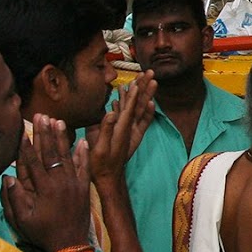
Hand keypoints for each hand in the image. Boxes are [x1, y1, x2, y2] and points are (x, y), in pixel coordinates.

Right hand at [2, 114, 93, 251]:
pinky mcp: (83, 187)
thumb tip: (7, 177)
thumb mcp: (22, 220)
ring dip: (62, 137)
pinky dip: (83, 153)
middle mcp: (59, 182)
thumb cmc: (42, 233)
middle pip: (50, 153)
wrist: (70, 245)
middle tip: (41, 116)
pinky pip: (84, 166)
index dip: (27, 145)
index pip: (32, 161)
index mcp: (43, 188)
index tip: (23, 130)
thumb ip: (13, 198)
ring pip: (66, 155)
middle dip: (44, 133)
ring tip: (58, 120)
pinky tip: (82, 140)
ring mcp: (73, 183)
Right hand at [89, 72, 156, 187]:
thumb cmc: (100, 165)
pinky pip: (128, 115)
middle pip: (138, 104)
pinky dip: (129, 104)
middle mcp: (127, 127)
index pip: (131, 108)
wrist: (107, 178)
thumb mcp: (100, 148)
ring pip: (134, 107)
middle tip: (151, 72)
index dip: (135, 93)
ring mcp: (125, 130)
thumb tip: (110, 112)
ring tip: (143, 78)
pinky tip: (127, 97)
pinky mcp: (122, 133)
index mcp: (122, 129)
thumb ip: (105, 130)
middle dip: (144, 87)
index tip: (140, 79)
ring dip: (139, 92)